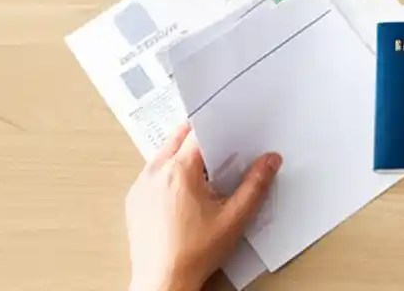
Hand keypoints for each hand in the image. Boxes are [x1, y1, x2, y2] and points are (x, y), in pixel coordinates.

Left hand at [126, 122, 280, 290]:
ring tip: (203, 176)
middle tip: (219, 154)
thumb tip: (269, 161)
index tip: (230, 134)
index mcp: (179, 171)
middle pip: (178, 137)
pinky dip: (168, 173)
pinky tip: (185, 194)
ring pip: (163, 154)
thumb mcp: (234, 218)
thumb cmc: (193, 254)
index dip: (217, 129)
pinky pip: (152, 173)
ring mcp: (140, 186)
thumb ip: (255, 185)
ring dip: (182, 155)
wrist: (163, 281)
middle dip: (199, 140)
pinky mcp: (134, 200)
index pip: (198, 132)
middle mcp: (155, 173)